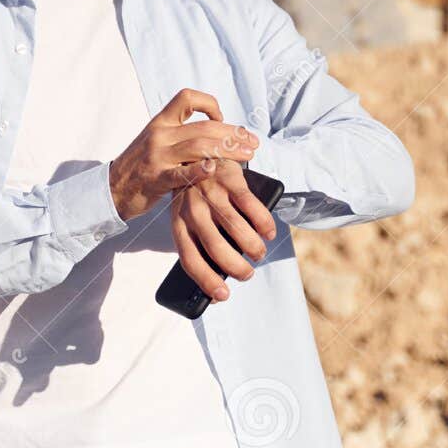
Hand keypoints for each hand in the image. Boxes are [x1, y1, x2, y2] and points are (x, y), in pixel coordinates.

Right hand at [109, 89, 258, 220]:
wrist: (111, 188)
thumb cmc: (139, 166)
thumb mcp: (156, 142)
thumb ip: (180, 135)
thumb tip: (213, 134)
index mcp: (160, 122)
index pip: (187, 98)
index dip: (210, 104)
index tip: (223, 119)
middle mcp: (160, 134)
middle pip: (204, 126)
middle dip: (233, 133)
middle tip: (252, 142)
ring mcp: (157, 156)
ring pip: (198, 146)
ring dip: (228, 150)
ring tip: (247, 156)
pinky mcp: (156, 178)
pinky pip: (181, 173)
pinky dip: (200, 170)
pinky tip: (215, 169)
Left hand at [170, 159, 277, 302]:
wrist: (200, 152)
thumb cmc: (197, 196)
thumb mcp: (189, 217)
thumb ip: (201, 243)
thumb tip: (216, 286)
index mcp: (179, 222)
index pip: (189, 258)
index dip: (206, 280)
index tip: (223, 295)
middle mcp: (192, 209)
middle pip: (215, 247)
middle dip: (235, 266)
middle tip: (248, 274)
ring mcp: (211, 192)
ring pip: (235, 228)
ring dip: (252, 247)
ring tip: (259, 253)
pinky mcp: (228, 178)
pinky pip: (250, 205)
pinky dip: (263, 223)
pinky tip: (268, 232)